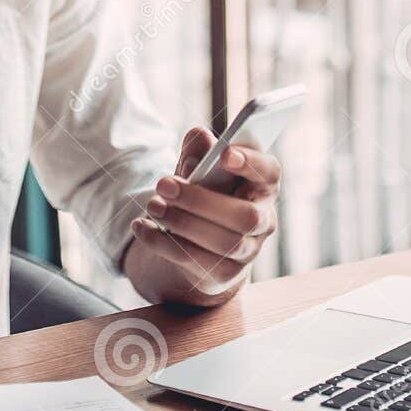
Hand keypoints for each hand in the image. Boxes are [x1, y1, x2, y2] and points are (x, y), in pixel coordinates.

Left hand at [122, 127, 279, 307]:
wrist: (198, 239)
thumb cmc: (205, 192)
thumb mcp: (199, 168)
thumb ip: (199, 151)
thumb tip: (199, 137)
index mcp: (262, 185)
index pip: (268, 172)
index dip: (251, 163)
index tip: (225, 154)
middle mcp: (263, 219)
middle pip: (245, 217)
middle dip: (201, 201)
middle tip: (163, 185)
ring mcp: (248, 250)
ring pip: (224, 243)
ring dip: (182, 223)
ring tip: (153, 205)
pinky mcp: (225, 273)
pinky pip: (197, 261)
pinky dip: (163, 243)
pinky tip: (142, 227)